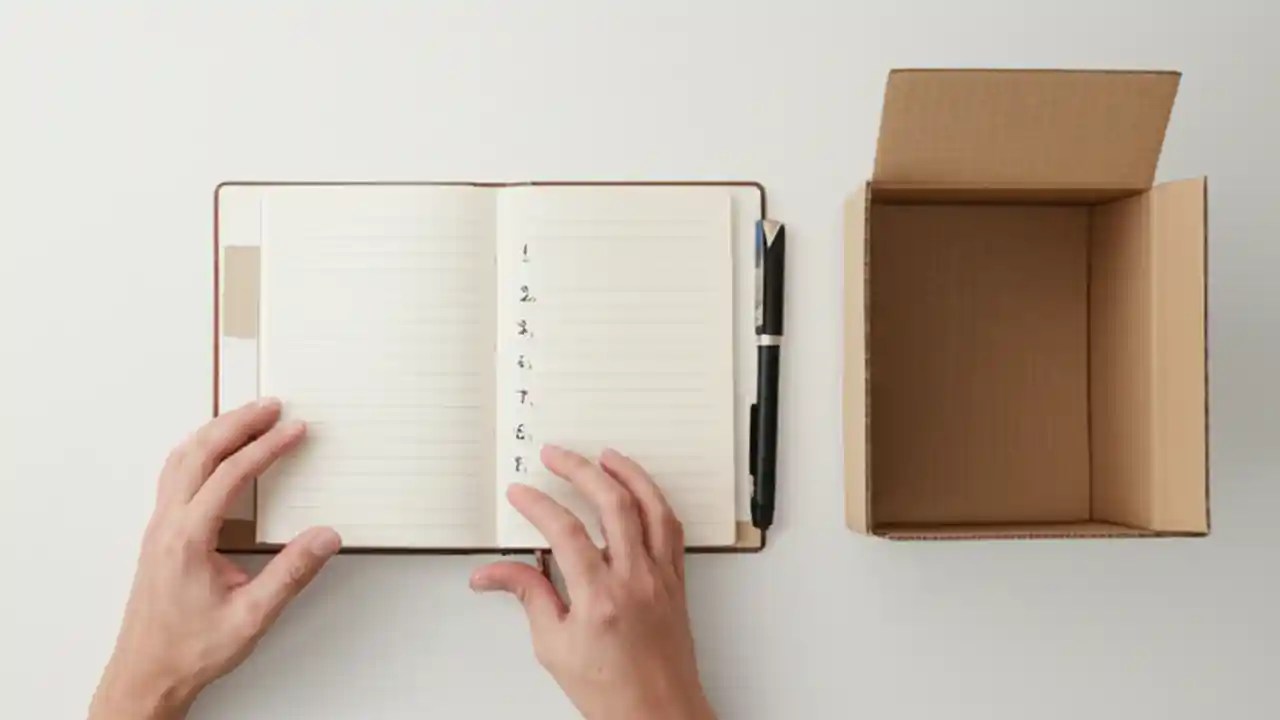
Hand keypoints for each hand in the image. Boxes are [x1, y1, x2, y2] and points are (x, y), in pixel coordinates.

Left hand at [90, 399, 341, 719]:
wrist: (147, 675)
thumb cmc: (190, 650)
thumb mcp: (252, 616)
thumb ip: (291, 573)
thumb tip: (325, 537)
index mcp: (188, 539)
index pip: (230, 476)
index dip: (266, 448)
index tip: (294, 430)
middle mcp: (168, 525)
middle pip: (199, 453)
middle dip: (238, 423)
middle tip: (272, 406)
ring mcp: (159, 528)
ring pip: (181, 459)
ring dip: (215, 432)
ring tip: (247, 417)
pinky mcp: (160, 535)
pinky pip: (175, 476)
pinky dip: (199, 451)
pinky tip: (215, 453)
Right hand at [471, 446, 714, 719]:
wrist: (658, 713)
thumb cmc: (611, 690)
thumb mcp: (554, 646)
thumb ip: (529, 596)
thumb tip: (493, 573)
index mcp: (600, 599)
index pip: (566, 533)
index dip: (539, 505)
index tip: (521, 492)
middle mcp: (635, 580)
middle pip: (612, 505)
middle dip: (581, 471)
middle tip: (556, 456)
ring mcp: (660, 577)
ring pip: (650, 508)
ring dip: (628, 474)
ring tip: (604, 456)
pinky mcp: (675, 581)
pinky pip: (670, 528)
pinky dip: (655, 501)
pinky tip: (641, 490)